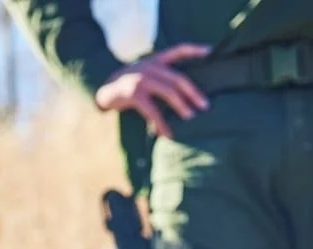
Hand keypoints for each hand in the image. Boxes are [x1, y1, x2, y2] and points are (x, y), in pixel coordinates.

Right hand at [95, 44, 211, 138]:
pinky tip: (167, 134)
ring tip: (190, 117)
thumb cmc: (127, 86)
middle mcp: (150, 67)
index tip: (210, 51)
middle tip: (205, 106)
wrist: (102, 90)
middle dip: (193, 92)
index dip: (194, 50)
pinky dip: (161, 124)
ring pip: (168, 92)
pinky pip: (153, 110)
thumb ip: (161, 79)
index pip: (178, 50)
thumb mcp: (144, 75)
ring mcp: (141, 79)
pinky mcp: (134, 94)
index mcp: (155, 61)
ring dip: (181, 106)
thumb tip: (184, 99)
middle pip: (178, 78)